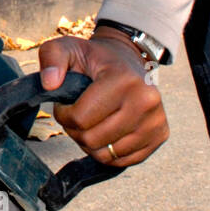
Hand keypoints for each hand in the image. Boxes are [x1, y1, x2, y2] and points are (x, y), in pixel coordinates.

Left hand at [38, 29, 168, 167]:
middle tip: (81, 113)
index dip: (64, 114)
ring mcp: (156, 121)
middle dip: (77, 130)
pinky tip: (108, 132)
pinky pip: (122, 161)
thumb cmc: (95, 59)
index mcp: (124, 80)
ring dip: (91, 143)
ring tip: (94, 121)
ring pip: (106, 155)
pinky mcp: (159, 136)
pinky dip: (108, 152)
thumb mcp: (69, 49)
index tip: (68, 103)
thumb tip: (50, 83)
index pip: (80, 119)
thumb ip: (52, 58)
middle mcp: (146, 101)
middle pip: (92, 140)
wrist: (129, 60)